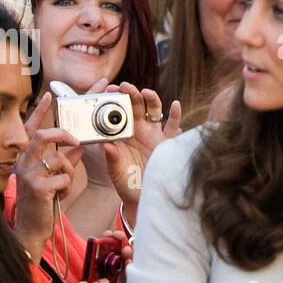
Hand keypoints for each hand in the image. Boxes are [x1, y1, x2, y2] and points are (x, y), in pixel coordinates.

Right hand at [11, 92, 82, 252]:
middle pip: (43, 135)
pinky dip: (67, 186)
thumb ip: (65, 160)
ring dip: (68, 171)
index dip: (40, 111)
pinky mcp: (37, 188)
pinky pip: (63, 178)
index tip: (50, 95)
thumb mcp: (53, 177)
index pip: (33, 128)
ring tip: (63, 185)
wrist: (31, 229)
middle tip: (77, 139)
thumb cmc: (42, 202)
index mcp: (28, 157)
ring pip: (59, 159)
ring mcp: (29, 174)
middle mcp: (24, 162)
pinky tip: (59, 196)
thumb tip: (80, 146)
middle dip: (63, 134)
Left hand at [98, 82, 181, 207]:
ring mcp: (153, 134)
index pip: (117, 111)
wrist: (141, 196)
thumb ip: (112, 157)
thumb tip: (106, 145)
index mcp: (121, 133)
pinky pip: (173, 127)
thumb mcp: (115, 170)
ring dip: (151, 99)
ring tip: (146, 93)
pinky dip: (175, 115)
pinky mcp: (166, 142)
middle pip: (135, 105)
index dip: (114, 99)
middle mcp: (137, 129)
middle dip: (130, 94)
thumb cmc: (125, 182)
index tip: (109, 90)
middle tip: (124, 86)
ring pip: (154, 110)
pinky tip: (175, 105)